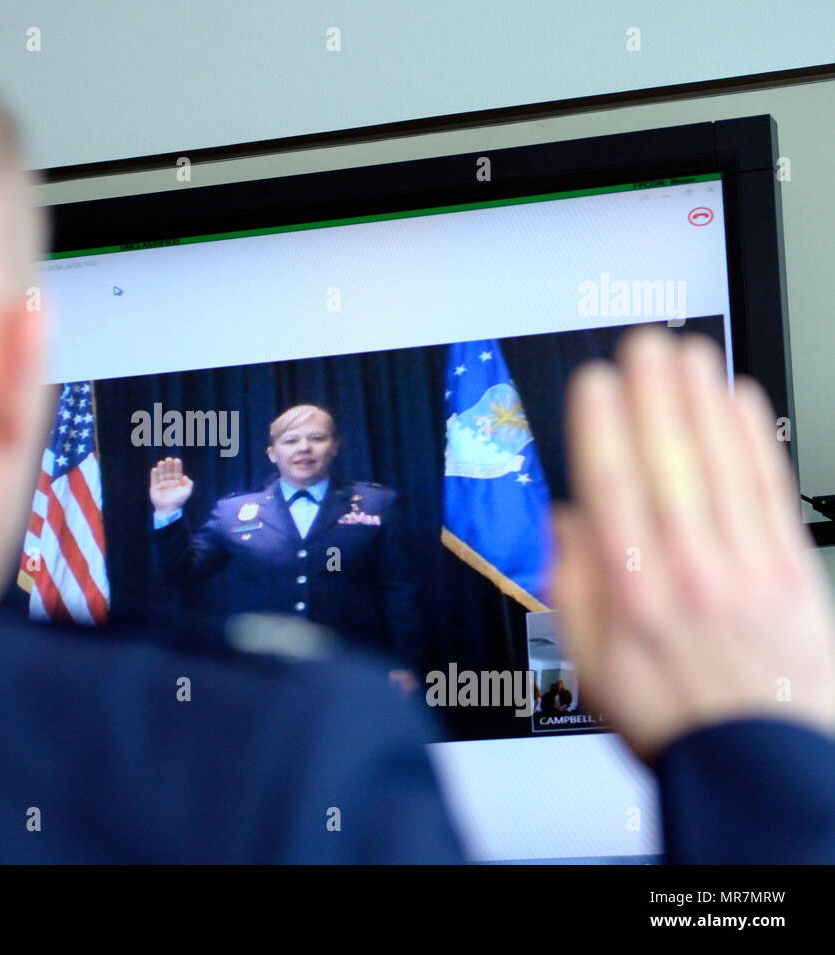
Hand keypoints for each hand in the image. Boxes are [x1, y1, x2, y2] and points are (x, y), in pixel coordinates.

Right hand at [149, 456, 193, 514]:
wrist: (169, 510)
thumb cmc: (179, 502)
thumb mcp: (187, 492)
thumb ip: (189, 484)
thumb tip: (185, 476)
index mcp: (177, 483)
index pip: (177, 473)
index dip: (177, 466)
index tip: (177, 460)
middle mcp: (169, 483)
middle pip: (169, 472)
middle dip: (169, 465)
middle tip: (168, 459)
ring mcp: (161, 485)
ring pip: (161, 475)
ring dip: (161, 468)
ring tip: (162, 462)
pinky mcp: (154, 488)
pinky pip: (154, 480)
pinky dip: (154, 475)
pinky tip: (155, 469)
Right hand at [551, 327, 834, 761]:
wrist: (758, 766)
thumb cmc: (673, 717)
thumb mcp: (589, 665)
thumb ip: (572, 588)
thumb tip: (565, 526)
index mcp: (632, 594)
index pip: (614, 491)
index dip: (602, 429)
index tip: (595, 383)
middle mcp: (688, 572)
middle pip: (669, 466)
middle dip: (654, 396)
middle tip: (644, 345)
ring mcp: (743, 568)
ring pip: (719, 468)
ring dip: (701, 404)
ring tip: (689, 355)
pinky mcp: (788, 571)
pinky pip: (768, 492)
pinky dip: (754, 442)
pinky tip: (740, 405)